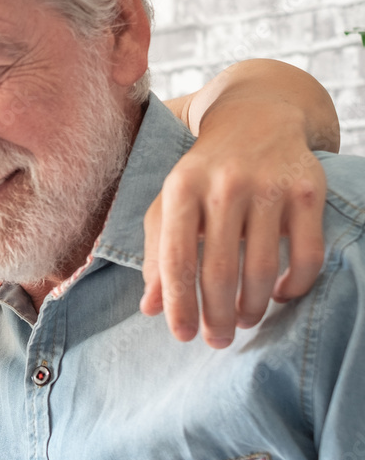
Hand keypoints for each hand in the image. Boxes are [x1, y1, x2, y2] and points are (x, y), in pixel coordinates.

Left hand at [143, 61, 332, 346]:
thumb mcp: (171, 205)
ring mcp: (269, 185)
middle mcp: (224, 184)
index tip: (183, 336)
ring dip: (253, 307)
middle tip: (218, 340)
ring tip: (245, 321)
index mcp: (181, 188)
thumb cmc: (202, 175)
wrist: (256, 119)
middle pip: (219, 270)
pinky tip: (280, 295)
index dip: (179, 304)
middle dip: (217, 316)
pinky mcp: (308, 190)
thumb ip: (157, 254)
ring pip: (262, 268)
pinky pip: (306, 254)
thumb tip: (150, 308)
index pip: (176, 258)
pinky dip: (295, 285)